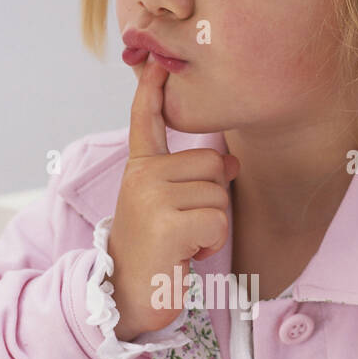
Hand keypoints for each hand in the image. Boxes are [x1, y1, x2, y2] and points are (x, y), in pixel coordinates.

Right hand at [106, 55, 238, 339]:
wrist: (125, 296)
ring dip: (213, 226)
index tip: (156, 62)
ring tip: (183, 242)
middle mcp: (141, 176)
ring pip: (218, 194)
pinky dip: (212, 242)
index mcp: (140, 169)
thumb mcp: (167, 208)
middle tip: (184, 227)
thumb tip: (232, 164)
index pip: (146, 120)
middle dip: (212, 199)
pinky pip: (217, 220)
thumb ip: (191, 181)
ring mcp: (151, 198)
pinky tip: (186, 254)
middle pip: (212, 163)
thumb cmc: (154, 252)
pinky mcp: (166, 225)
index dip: (153, 90)